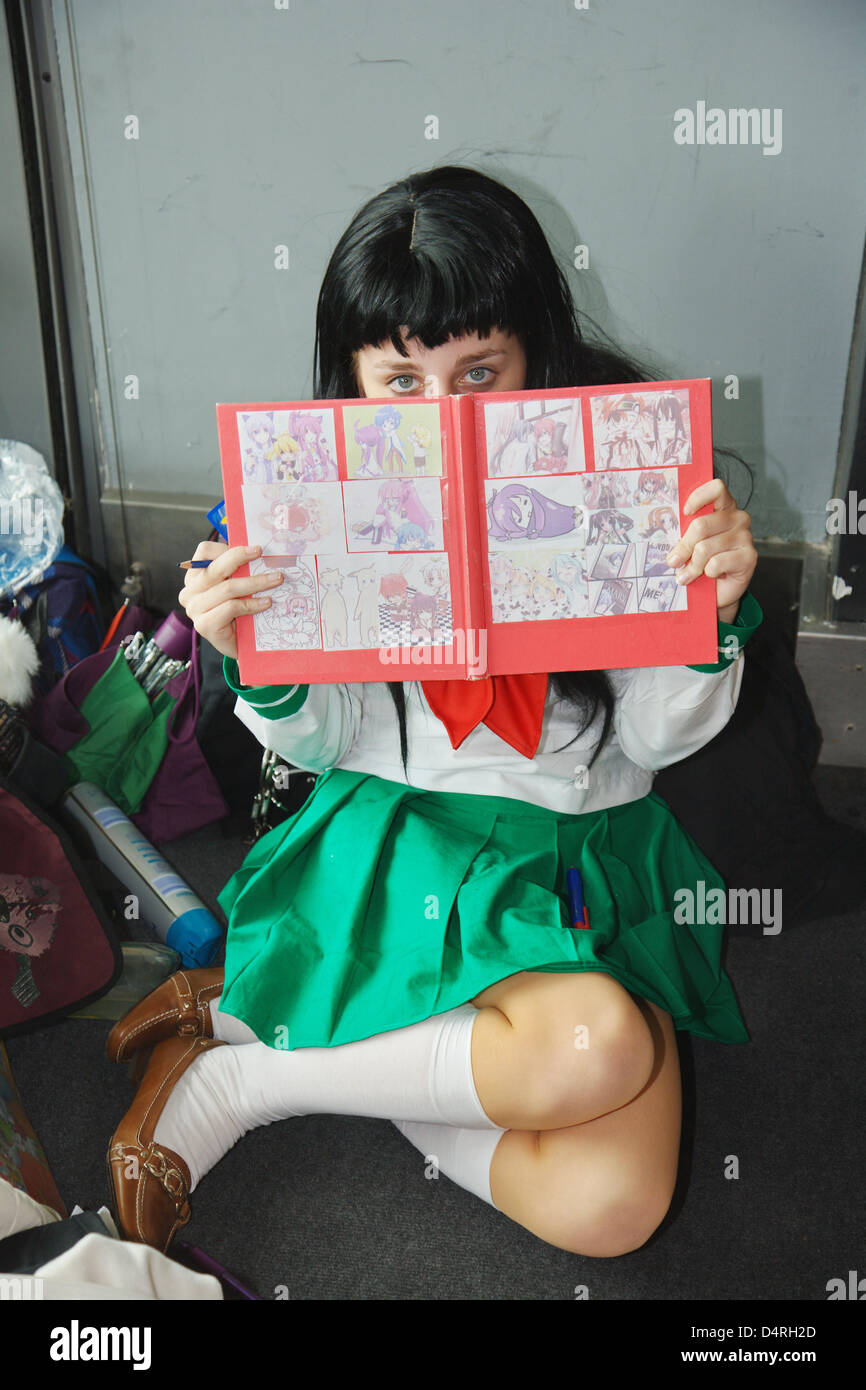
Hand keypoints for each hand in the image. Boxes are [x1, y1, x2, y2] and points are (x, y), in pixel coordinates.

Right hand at [177, 541, 282, 659]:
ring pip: (227, 588)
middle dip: (242, 558)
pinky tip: (266, 602)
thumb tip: (260, 550)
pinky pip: (231, 607)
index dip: (228, 548)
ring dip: (255, 582)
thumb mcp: (238, 585)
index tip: (254, 549)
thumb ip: (240, 569)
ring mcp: (195, 609)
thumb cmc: (238, 612)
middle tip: (263, 555)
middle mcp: (190, 591)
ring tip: (276, 580)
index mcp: (195, 577)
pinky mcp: (204, 625)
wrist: (239, 644)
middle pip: (216, 568)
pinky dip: (251, 604)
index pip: (204, 552)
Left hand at [664, 478, 756, 623]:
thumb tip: (665, 534)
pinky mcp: (749, 556)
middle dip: (683, 547)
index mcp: (724, 507)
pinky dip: (707, 573)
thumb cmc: (702, 561)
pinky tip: (710, 575)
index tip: (685, 512)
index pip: (716, 488)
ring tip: (687, 575)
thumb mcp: (691, 542)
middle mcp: (738, 518)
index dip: (699, 497)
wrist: (719, 590)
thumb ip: (684, 531)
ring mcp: (746, 536)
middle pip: (701, 525)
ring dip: (692, 566)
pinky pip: (716, 563)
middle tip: (673, 561)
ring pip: (706, 548)